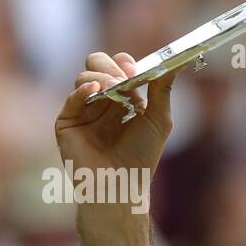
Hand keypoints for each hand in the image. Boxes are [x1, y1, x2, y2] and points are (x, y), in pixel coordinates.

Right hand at [54, 51, 180, 189]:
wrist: (122, 184)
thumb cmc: (142, 156)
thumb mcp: (158, 119)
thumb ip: (163, 88)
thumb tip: (178, 61)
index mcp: (124, 98)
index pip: (118, 66)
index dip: (125, 63)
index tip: (135, 71)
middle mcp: (102, 100)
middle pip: (97, 64)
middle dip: (110, 66)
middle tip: (124, 77)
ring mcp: (84, 109)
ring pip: (84, 77)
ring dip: (101, 78)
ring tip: (114, 90)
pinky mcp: (67, 121)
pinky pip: (72, 97)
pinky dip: (82, 90)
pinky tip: (94, 90)